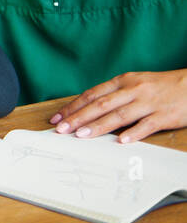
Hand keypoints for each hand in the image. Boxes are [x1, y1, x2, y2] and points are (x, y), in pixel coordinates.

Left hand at [51, 69, 186, 142]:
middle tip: (61, 128)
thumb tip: (90, 108)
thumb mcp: (134, 83)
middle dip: (78, 117)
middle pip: (100, 105)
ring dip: (98, 126)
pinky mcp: (163, 115)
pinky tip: (121, 141)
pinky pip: (146, 124)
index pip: (92, 94)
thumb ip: (114, 94)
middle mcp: (132, 90)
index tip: (58, 117)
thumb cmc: (160, 86)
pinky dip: (133, 133)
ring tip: (81, 135)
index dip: (73, 106)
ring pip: (118, 115)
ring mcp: (147, 103)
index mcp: (122, 81)